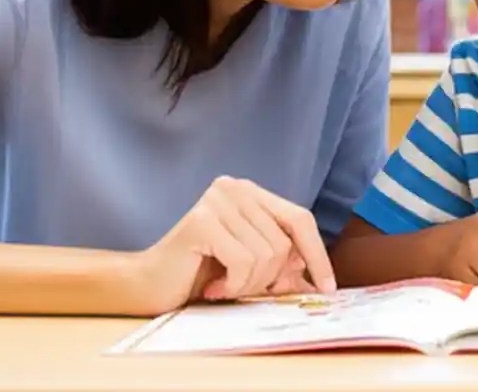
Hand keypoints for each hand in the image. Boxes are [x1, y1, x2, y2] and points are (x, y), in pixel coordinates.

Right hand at [134, 176, 335, 313]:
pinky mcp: (202, 221)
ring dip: (248, 285)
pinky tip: (212, 288)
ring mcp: (217, 201)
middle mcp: (235, 188)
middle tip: (242, 290)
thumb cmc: (201, 276)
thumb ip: (283, 265)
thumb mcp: (252, 268)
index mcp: (251, 193)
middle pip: (284, 242)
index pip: (300, 219)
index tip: (328, 287)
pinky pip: (243, 261)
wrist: (149, 286)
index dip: (317, 255)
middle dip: (270, 279)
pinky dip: (233, 285)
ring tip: (223, 287)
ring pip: (266, 255)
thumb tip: (320, 279)